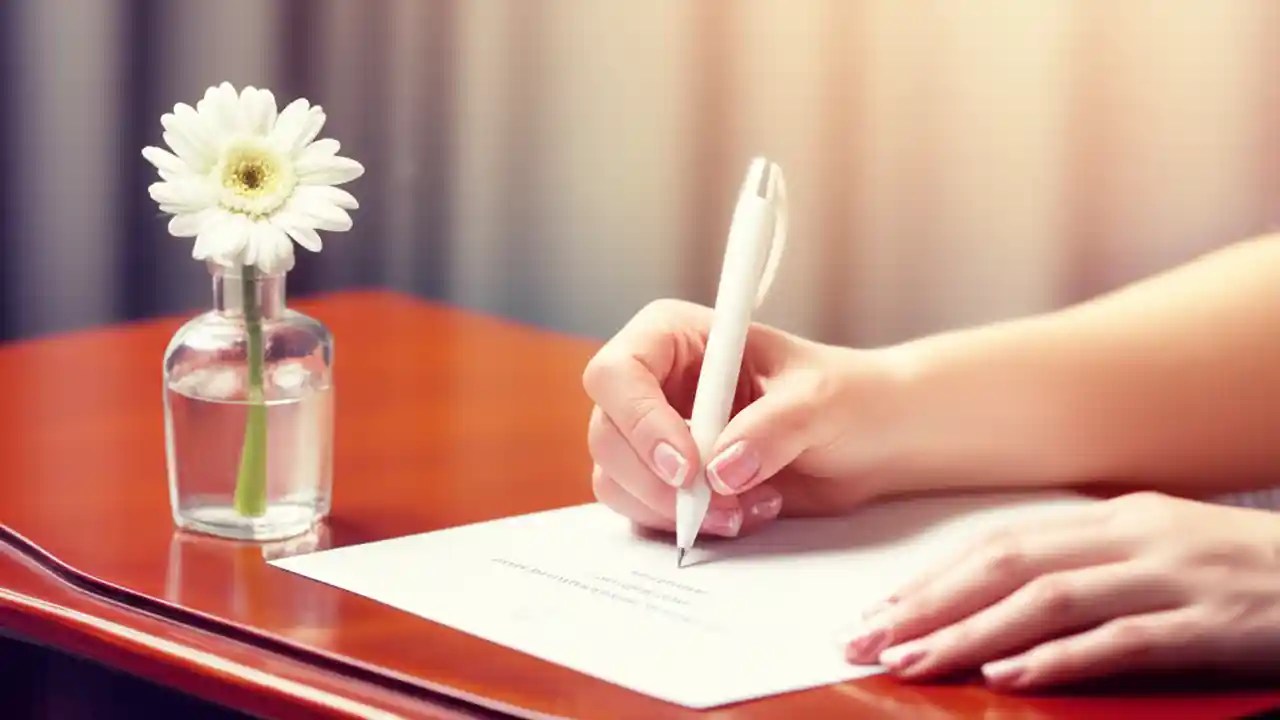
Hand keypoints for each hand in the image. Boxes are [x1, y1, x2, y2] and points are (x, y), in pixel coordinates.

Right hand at [582, 299, 892, 537]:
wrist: (873, 442)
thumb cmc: (849, 398)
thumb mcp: (821, 402)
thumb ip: (772, 429)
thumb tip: (721, 470)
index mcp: (676, 337)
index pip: (618, 373)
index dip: (640, 422)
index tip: (688, 467)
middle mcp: (654, 383)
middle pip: (607, 434)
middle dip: (657, 482)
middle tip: (720, 504)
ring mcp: (656, 435)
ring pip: (617, 480)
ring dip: (675, 510)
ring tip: (748, 508)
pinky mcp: (668, 482)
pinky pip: (643, 512)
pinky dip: (687, 526)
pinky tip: (745, 514)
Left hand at [846, 492, 1279, 690]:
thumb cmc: (1246, 572)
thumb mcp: (1159, 553)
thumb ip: (1087, 568)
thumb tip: (1004, 601)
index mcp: (1114, 518)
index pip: (1000, 543)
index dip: (934, 579)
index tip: (880, 612)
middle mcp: (1134, 537)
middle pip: (1008, 564)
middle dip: (930, 604)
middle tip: (869, 639)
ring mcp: (1172, 577)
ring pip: (1050, 599)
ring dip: (972, 632)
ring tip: (914, 660)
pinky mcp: (1210, 623)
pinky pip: (1123, 639)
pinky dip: (1060, 658)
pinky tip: (1009, 675)